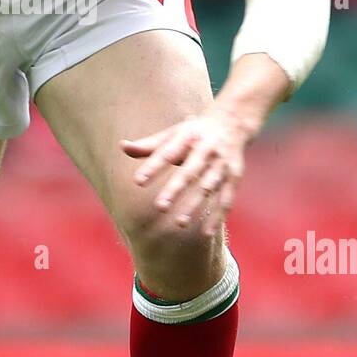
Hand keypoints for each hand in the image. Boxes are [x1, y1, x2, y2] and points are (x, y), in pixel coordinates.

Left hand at [120, 104, 255, 236]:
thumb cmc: (192, 132)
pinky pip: (226, 199)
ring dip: (195, 206)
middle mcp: (207, 149)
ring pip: (208, 187)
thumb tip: (122, 147)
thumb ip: (148, 145)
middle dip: (176, 189)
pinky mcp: (234, 177)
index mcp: (188, 136)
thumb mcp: (172, 133)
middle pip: (190, 171)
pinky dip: (217, 216)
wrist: (231, 123)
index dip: (153, 166)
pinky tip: (205, 233)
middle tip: (159, 207)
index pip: (168, 152)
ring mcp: (222, 164)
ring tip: (179, 224)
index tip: (138, 181)